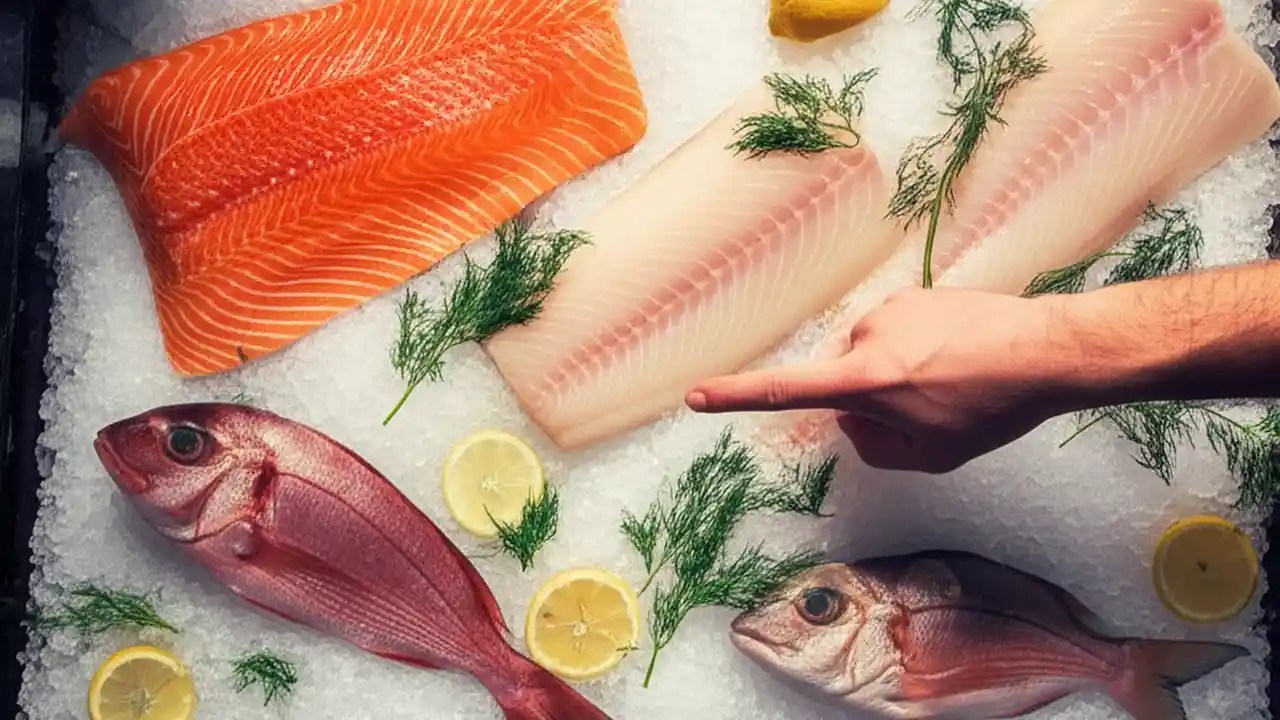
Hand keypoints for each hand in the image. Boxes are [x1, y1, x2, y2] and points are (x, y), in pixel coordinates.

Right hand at [685, 288, 1077, 473]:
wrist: (1048, 349)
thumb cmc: (992, 407)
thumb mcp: (932, 454)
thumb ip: (877, 446)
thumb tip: (857, 422)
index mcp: (866, 379)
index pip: (786, 390)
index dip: (735, 395)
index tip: (695, 395)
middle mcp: (868, 335)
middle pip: (845, 380)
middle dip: (873, 399)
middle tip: (934, 409)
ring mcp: (890, 308)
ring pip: (872, 355)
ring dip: (899, 372)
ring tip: (956, 380)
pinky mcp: (914, 292)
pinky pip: (897, 331)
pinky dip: (918, 349)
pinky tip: (960, 357)